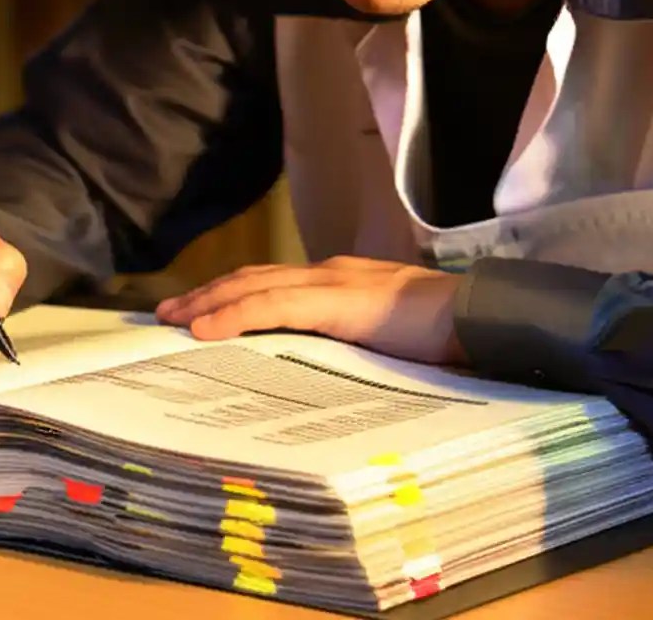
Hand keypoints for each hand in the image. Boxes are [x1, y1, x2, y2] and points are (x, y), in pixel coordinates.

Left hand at [154, 256, 466, 364]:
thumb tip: (312, 376)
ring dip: (209, 303)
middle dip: (207, 296)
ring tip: (173, 321)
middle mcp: (331, 275)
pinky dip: (236, 314)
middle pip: (252, 279)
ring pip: (255, 286)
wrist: (488, 322)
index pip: (271, 285)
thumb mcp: (382, 346)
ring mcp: (336, 283)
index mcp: (340, 285)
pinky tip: (207, 329)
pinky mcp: (342, 300)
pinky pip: (276, 305)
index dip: (230, 297)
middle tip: (165, 316)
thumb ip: (348, 348)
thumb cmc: (445, 340)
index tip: (195, 316)